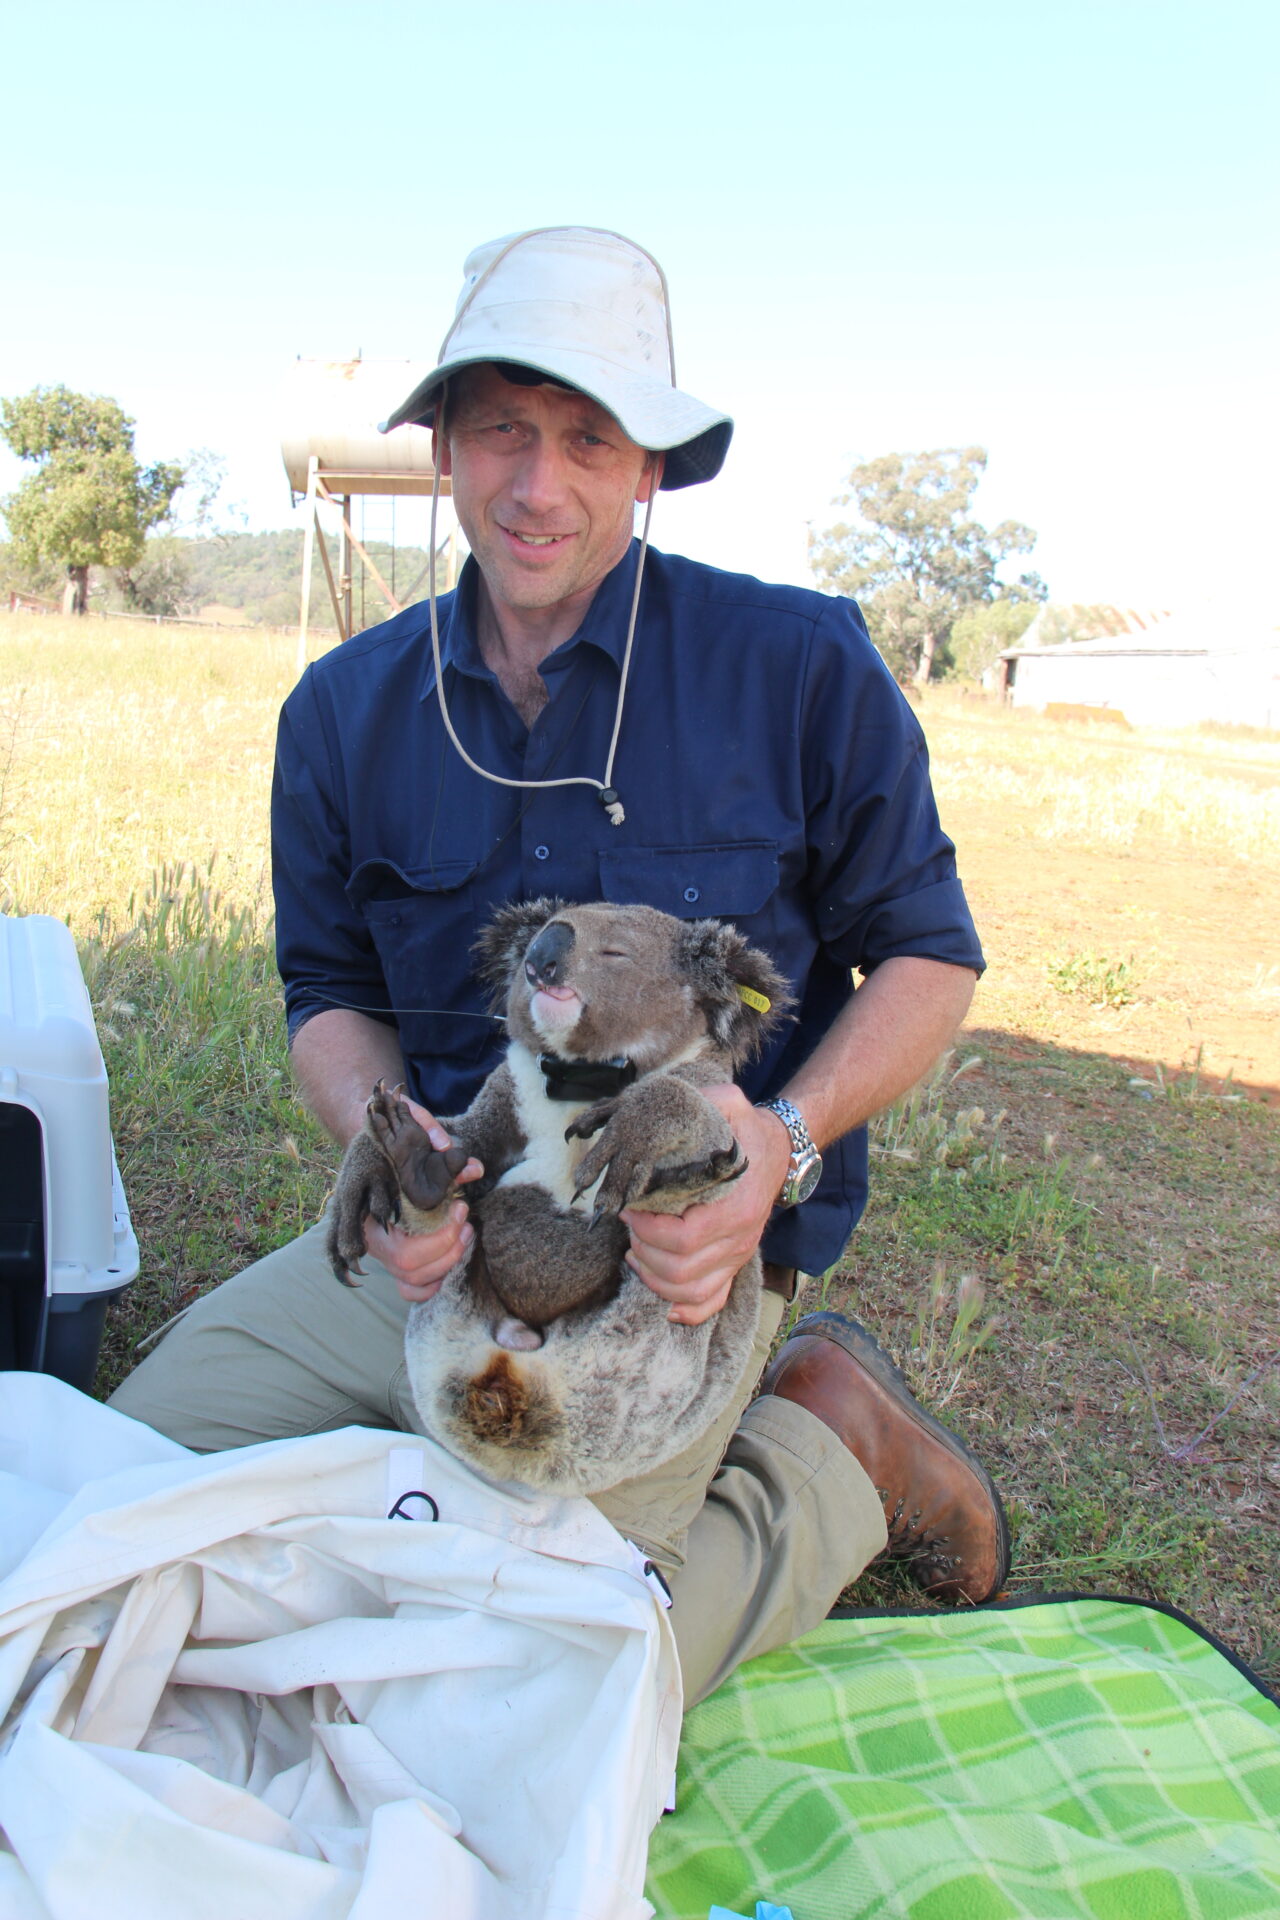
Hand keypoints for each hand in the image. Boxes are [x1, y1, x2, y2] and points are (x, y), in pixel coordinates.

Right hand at [365, 1095, 483, 1303]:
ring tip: (466, 1232)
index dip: (437, 1236)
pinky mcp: (390, 1257)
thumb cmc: (390, 1136)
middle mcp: (367, 1233)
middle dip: (446, 1245)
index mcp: (363, 1205)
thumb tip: (467, 1163)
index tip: (460, 1207)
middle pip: (405, 1263)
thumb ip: (434, 1136)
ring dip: (445, 1262)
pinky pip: (407, 1288)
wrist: (372, 1139)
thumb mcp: (409, 1126)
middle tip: (465, 1217)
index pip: (396, 1240)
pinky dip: (429, 1286)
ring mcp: (378, 1249)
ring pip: (409, 1279)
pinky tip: (449, 1263)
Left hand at [621, 1086, 790, 1326]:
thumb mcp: (729, 1106)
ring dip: (653, 1279)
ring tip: (635, 1253)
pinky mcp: (734, 1265)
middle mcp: (738, 1240)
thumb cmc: (748, 1132)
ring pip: (690, 1293)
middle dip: (643, 1251)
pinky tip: (660, 1296)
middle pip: (680, 1271)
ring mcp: (737, 1257)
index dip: (647, 1228)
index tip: (628, 1207)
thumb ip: (704, 1103)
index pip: (683, 1239)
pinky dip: (682, 1309)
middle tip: (630, 1225)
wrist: (783, 1152)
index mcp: (736, 1208)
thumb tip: (669, 1103)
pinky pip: (710, 1303)